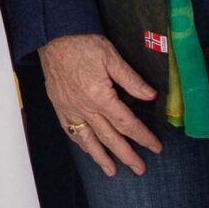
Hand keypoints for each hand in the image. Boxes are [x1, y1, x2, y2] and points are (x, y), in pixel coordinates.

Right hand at [37, 34, 161, 176]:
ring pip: (88, 139)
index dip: (142, 137)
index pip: (126, 123)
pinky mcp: (59, 105)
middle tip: (139, 169)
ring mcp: (70, 108)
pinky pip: (70, 130)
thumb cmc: (83, 43)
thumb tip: (151, 96)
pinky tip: (87, 149)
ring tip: (111, 171)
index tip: (155, 147)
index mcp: (100, 97)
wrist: (53, 36)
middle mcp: (85, 108)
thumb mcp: (111, 57)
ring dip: (100, 157)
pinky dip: (80, 142)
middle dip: (126, 155)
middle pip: (109, 138)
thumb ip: (131, 80)